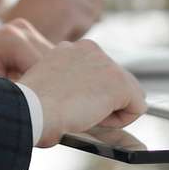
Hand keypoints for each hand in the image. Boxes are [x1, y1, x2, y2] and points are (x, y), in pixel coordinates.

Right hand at [1, 0, 104, 41]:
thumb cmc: (29, 37)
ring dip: (82, 25)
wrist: (5, 51)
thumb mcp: (50, 11)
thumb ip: (74, 2)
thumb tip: (101, 10)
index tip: (70, 21)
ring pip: (95, 8)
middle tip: (64, 30)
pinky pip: (88, 21)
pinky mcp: (63, 8)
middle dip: (89, 13)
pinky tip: (57, 38)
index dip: (90, 3)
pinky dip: (77, 34)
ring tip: (57, 34)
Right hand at [19, 39, 146, 146]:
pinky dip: (121, 121)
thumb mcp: (50, 85)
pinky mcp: (119, 84)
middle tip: (79, 113)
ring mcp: (107, 64)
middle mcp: (91, 49)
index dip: (90, 95)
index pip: (99, 72)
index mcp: (72, 48)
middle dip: (104, 101)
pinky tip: (95, 119)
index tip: (73, 104)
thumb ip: (70, 82)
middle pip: (117, 80)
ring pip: (129, 94)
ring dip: (111, 111)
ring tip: (84, 115)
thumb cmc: (30, 106)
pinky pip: (138, 108)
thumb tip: (87, 99)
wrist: (30, 109)